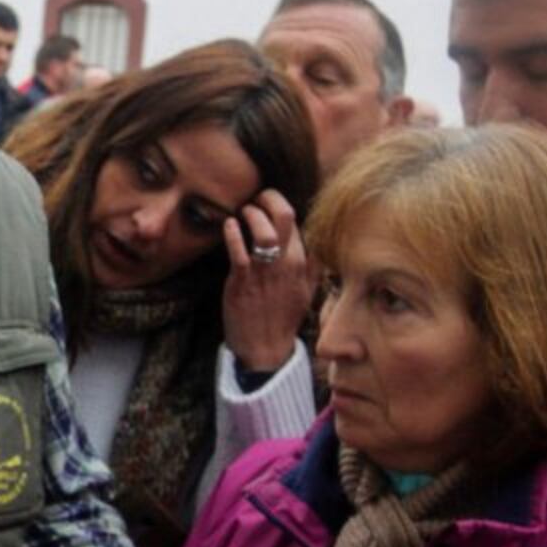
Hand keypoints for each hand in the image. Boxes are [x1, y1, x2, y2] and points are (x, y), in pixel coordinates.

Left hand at [222, 190, 313, 373]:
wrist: (265, 349)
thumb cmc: (282, 318)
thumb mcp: (306, 291)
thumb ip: (313, 266)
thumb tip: (318, 243)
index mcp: (301, 264)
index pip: (295, 221)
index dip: (279, 204)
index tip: (266, 202)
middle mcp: (285, 265)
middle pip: (284, 217)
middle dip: (268, 198)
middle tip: (256, 197)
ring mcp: (264, 273)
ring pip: (264, 231)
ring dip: (252, 213)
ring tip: (243, 211)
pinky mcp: (241, 283)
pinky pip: (238, 253)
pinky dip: (233, 233)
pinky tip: (229, 225)